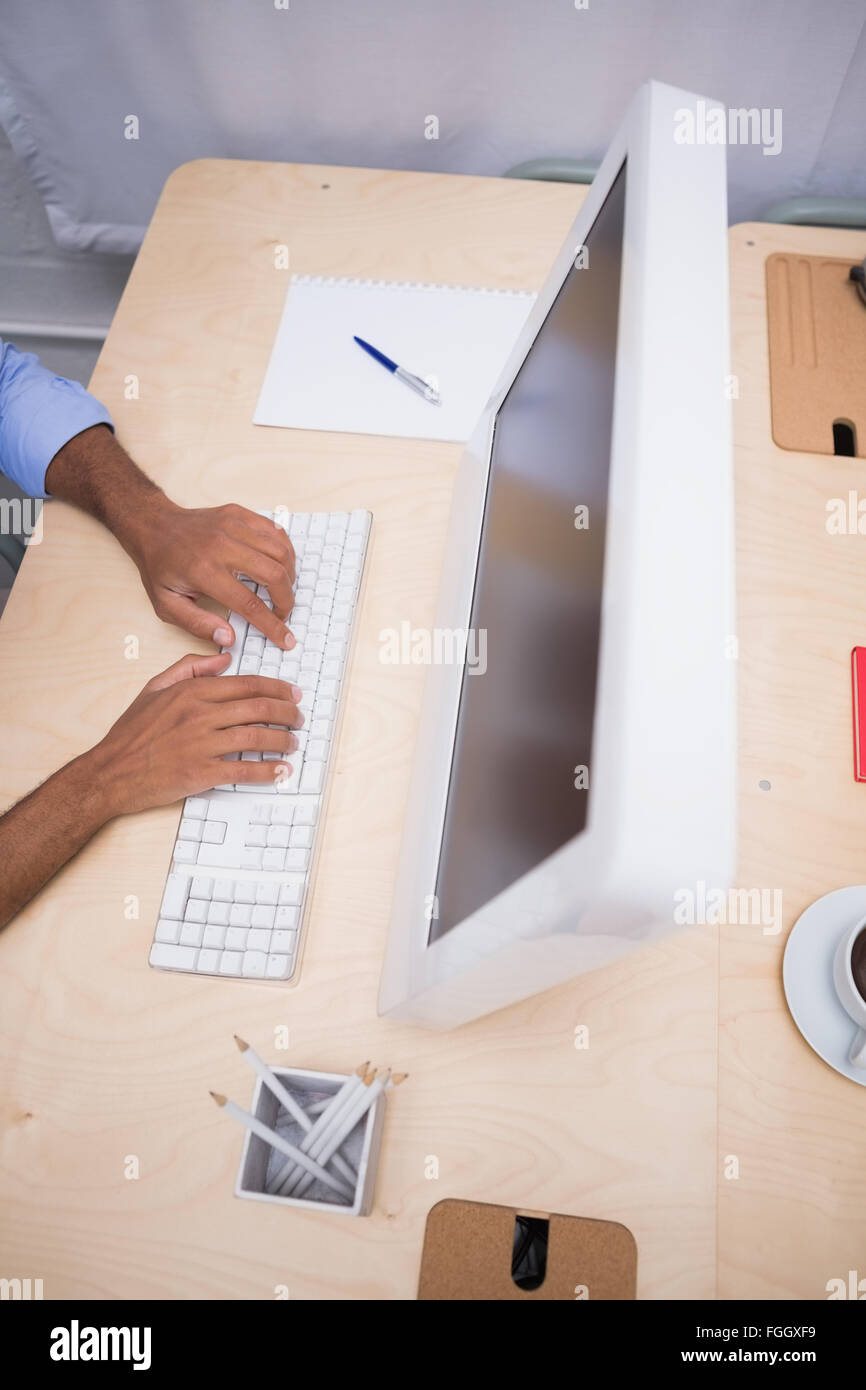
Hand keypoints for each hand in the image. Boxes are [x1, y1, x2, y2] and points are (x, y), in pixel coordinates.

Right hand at [86, 652, 303, 816]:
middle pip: (259, 709)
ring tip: (293, 743)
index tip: (292, 694)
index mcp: (192, 692)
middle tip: (299, 719)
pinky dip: (268, 772)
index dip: (277, 689)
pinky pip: (244, 770)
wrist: (110, 772)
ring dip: (283, 740)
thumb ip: (190, 667)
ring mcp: (202, 745)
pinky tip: (281, 771)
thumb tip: (224, 658)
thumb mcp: (154, 688)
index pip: (247, 684)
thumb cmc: (131, 733)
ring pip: (257, 738)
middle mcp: (200, 715)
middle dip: (288, 713)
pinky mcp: (201, 773)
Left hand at [124, 495, 296, 649]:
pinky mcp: (239, 514)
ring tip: (282, 590)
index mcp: (203, 571)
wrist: (152, 526)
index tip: (286, 639)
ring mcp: (232, 525)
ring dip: (289, 575)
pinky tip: (280, 565)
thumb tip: (228, 638)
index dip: (272, 625)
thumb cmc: (160, 567)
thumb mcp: (166, 605)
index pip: (249, 603)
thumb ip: (197, 624)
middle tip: (283, 613)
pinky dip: (285, 551)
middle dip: (286, 600)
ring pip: (280, 550)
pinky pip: (275, 531)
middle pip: (274, 574)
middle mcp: (221, 545)